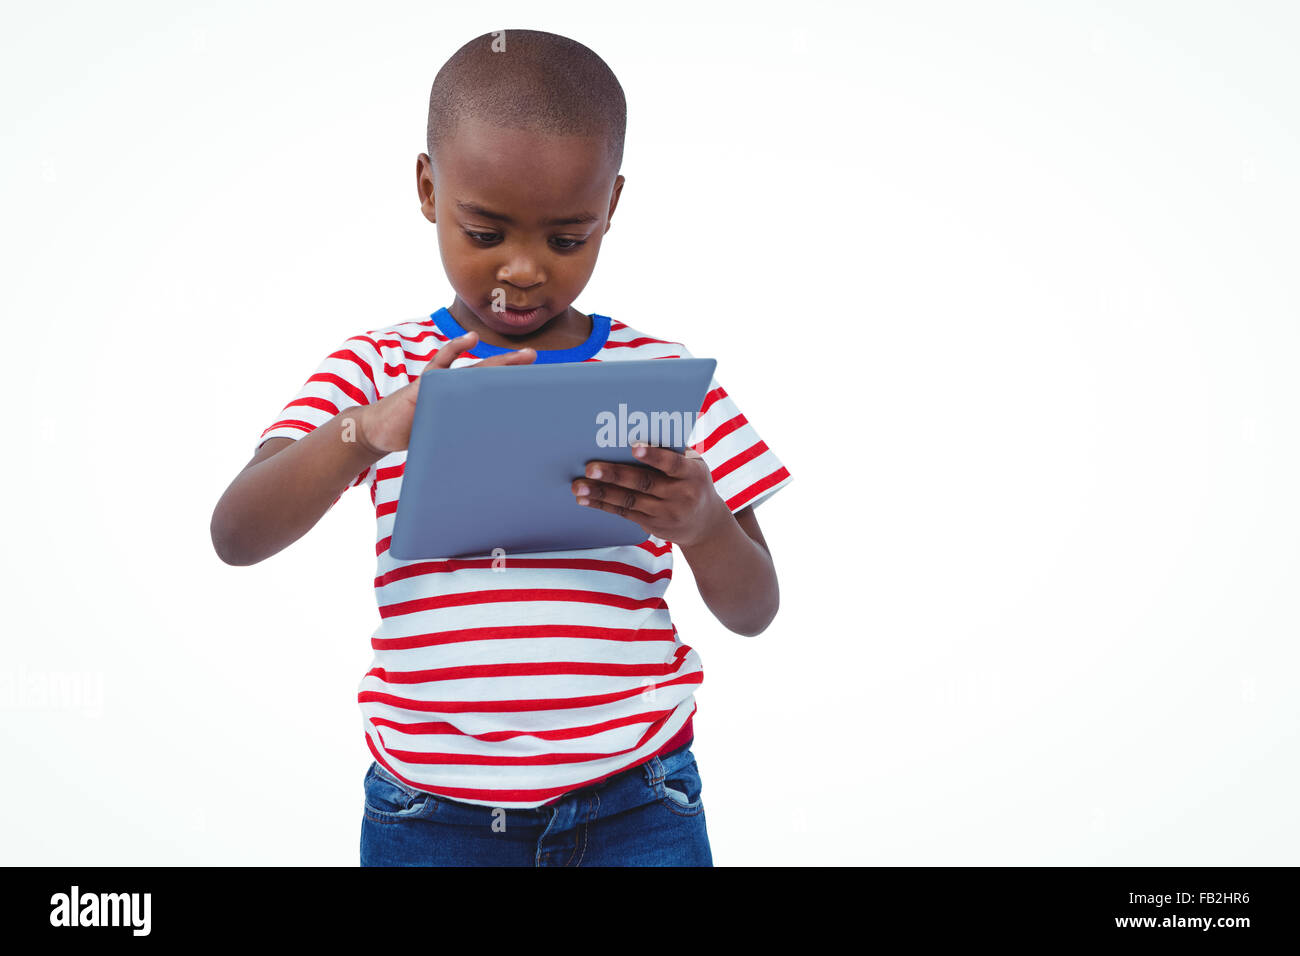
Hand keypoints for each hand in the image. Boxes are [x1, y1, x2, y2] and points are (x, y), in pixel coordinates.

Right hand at [355, 331, 534, 454]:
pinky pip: (441, 365)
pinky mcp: (422, 386)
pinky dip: (454, 350)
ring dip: (497, 362)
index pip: (488, 387)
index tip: (535, 380)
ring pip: (474, 370)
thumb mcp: (441, 435)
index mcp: (457, 399)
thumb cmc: (410, 432)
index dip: (509, 382)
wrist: (376, 431)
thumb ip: (461, 434)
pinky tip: (469, 339)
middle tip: (533, 356)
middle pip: (487, 374)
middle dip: (511, 366)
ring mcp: (438, 385)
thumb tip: (487, 453)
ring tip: (519, 355)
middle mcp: (450, 388)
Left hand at [571, 442, 730, 548]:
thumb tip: (633, 432)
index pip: (673, 463)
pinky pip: (624, 513)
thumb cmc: (692, 481)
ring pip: (629, 501)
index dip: (654, 455)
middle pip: (644, 483)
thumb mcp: (693, 465)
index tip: (634, 446)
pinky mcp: (652, 526)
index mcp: (693, 473)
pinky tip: (585, 499)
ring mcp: (666, 513)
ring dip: (601, 492)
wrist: (705, 525)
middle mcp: (681, 495)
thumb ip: (671, 451)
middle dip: (615, 474)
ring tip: (578, 486)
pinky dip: (603, 505)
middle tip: (591, 467)